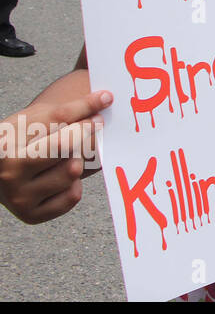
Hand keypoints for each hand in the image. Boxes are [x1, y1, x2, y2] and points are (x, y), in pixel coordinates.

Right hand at [0, 91, 110, 223]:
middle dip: (83, 136)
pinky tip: (58, 176)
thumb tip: (106, 98)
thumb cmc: (19, 140)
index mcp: (6, 149)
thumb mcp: (33, 120)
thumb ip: (67, 110)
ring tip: (63, 156)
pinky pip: (72, 196)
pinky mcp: (33, 216)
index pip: (58, 127)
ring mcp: (20, 199)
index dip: (86, 113)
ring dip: (76, 161)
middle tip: (93, 123)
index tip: (105, 101)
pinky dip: (73, 184)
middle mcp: (9, 177)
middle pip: (68, 153)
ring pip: (73, 173)